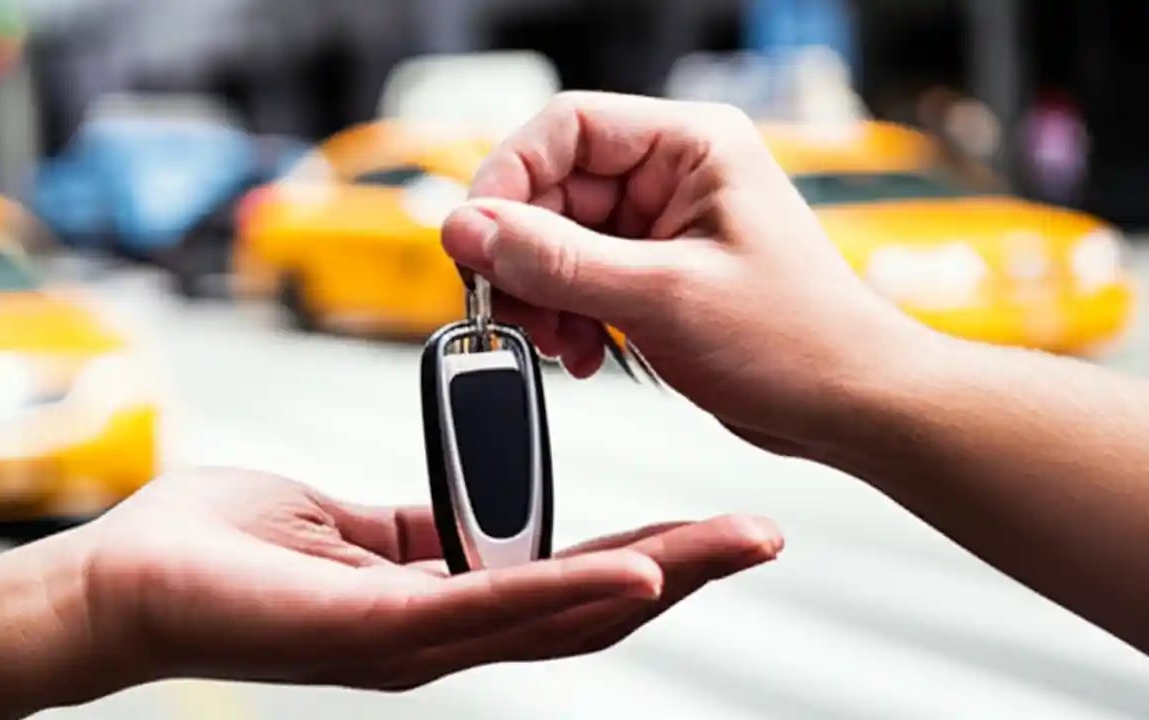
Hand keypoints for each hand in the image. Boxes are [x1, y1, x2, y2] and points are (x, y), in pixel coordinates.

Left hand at [76, 469, 781, 693]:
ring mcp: (409, 641)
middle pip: (581, 610)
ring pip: (554, 616)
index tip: (706, 528)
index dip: (643, 560)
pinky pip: (482, 608)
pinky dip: (562, 592)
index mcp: (433, 601)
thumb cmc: (220, 549)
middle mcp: (436, 634)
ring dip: (651, 583)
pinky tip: (629, 575)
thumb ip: (417, 527)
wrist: (123, 582)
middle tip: (761, 538)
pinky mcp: (371, 630)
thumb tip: (467, 516)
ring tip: (725, 548)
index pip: (560, 581)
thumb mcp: (343, 522)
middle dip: (681, 574)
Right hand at [442, 92, 929, 458]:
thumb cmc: (800, 342)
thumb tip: (469, 228)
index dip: (509, 178)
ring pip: (557, 242)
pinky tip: (582, 352)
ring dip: (542, 296)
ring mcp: (661, 228)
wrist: (850, 407)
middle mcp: (673, 176)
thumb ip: (557, 262)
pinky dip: (566, 317)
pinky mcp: (654, 275)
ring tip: (559, 341)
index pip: (565, 127)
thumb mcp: (663, 298)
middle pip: (552, 190)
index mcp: (691, 146)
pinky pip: (579, 280)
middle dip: (524, 257)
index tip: (476, 236)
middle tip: (512, 307)